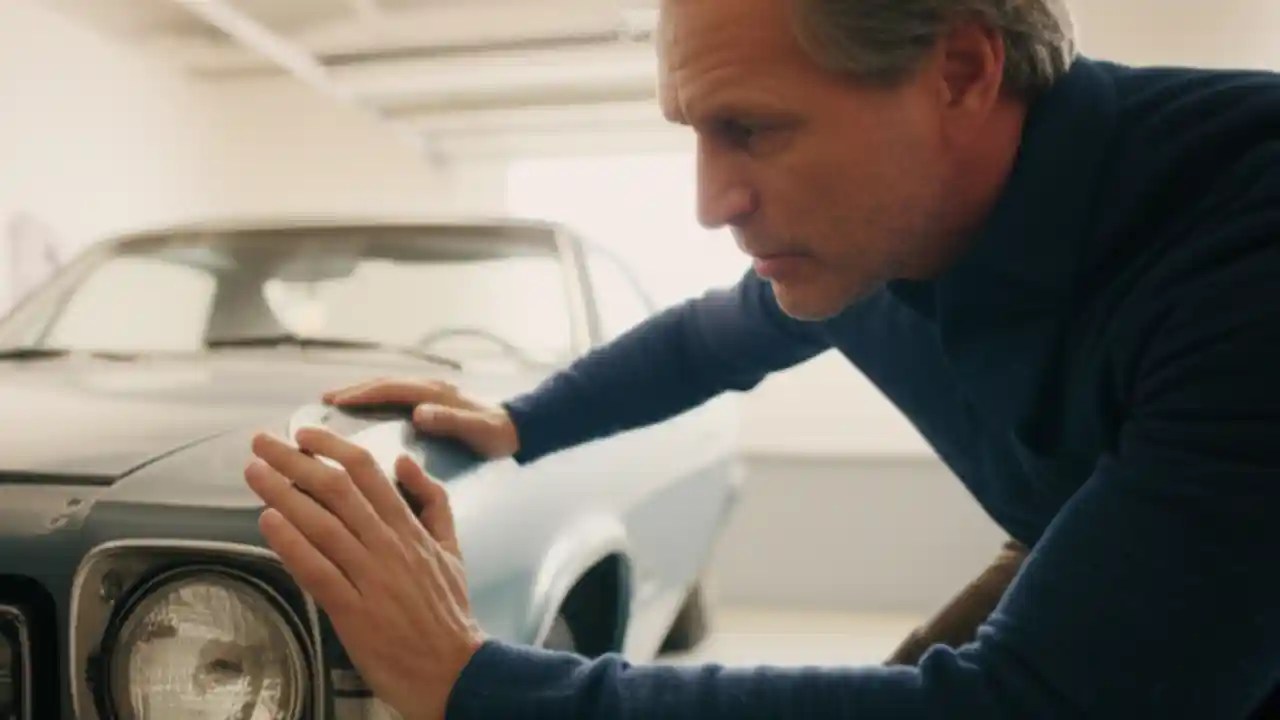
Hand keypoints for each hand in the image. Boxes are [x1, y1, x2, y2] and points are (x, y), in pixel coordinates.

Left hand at [245, 428, 484, 719]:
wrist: (454, 669)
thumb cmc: (449, 611)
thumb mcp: (451, 548)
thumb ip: (433, 502)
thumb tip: (406, 461)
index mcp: (411, 530)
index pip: (368, 474)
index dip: (332, 448)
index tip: (303, 433)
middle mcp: (389, 546)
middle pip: (337, 490)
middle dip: (295, 461)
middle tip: (262, 443)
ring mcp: (371, 578)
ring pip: (322, 525)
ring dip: (283, 494)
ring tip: (254, 474)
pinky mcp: (354, 612)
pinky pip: (318, 571)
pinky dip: (292, 545)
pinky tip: (268, 523)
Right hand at [323, 379, 519, 458]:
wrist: (518, 430)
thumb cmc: (497, 433)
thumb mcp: (477, 429)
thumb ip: (451, 420)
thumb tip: (419, 413)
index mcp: (435, 393)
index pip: (391, 389)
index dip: (362, 394)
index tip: (335, 401)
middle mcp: (430, 388)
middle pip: (384, 384)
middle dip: (354, 391)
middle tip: (323, 402)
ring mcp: (430, 394)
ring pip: (388, 390)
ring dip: (363, 395)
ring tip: (336, 405)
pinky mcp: (432, 404)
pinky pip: (396, 399)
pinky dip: (376, 402)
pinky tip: (364, 416)